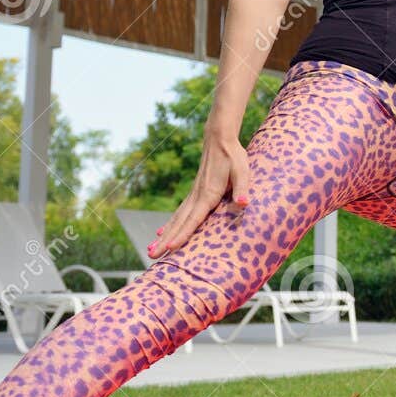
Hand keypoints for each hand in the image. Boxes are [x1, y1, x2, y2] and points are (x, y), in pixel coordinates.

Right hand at [149, 130, 250, 258]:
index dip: (182, 235)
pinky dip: (170, 225)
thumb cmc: (233, 156)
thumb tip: (244, 203)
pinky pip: (180, 213)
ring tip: (151, 250)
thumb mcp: (242, 171)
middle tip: (151, 256)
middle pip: (179, 223)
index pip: (193, 219)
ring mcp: (194, 195)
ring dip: (164, 235)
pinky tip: (161, 232)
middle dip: (165, 241)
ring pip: (176, 219)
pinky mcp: (195, 194)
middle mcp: (197, 197)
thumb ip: (242, 188)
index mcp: (208, 194)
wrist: (219, 140)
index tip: (170, 248)